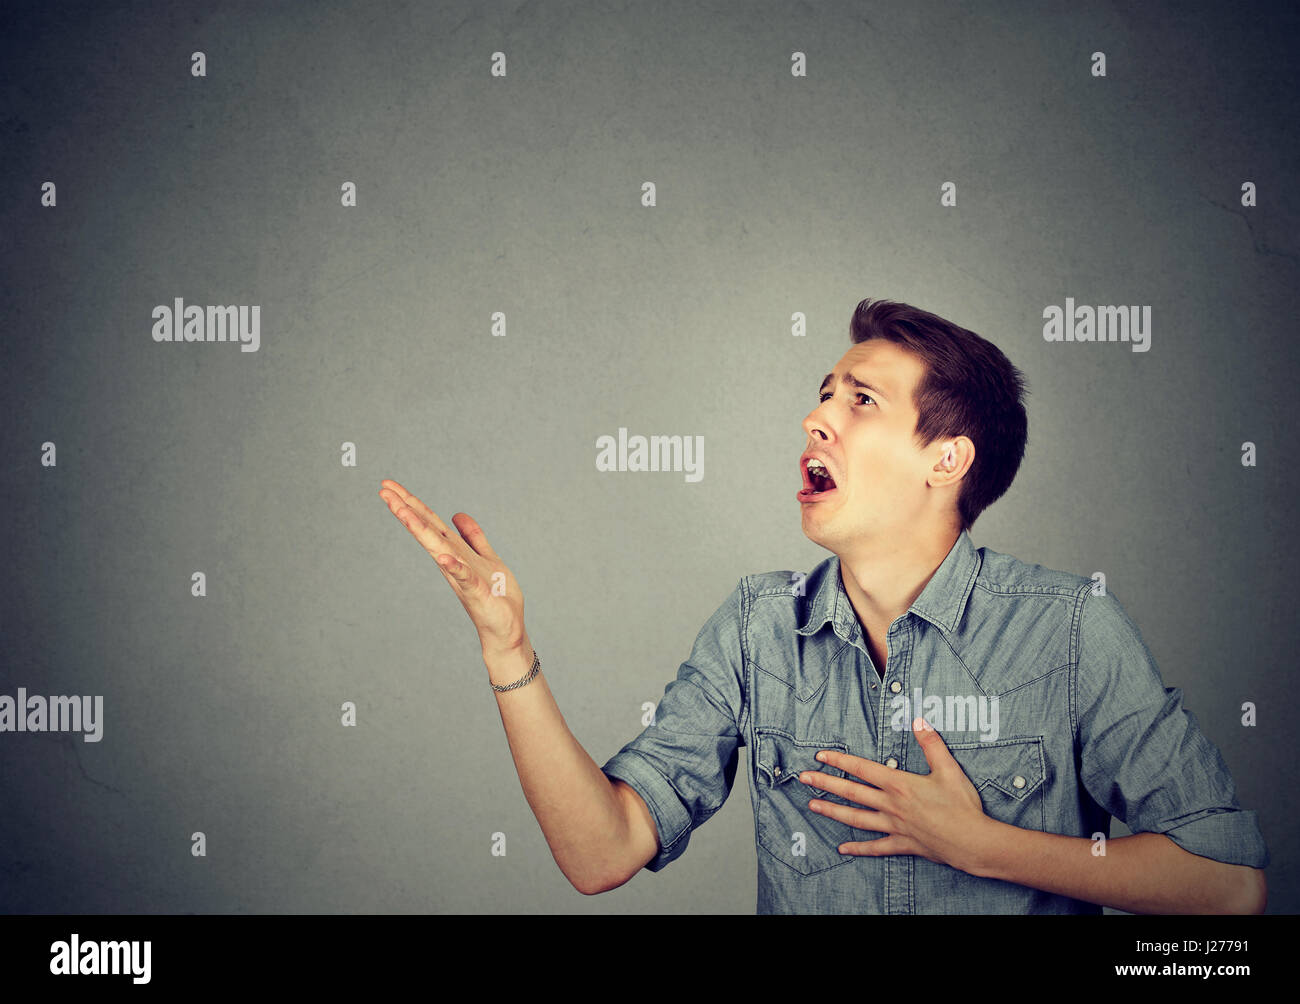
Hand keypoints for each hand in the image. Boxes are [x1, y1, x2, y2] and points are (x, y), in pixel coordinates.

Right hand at [379, 479, 525, 654]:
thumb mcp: (486, 557)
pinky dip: (454, 567)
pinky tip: (444, 558)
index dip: (412, 503)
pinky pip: (464, 577)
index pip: (430, 522)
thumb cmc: (496, 597)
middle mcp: (452, 562)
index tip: (389, 485)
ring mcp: (462, 577)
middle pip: (427, 530)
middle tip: (383, 489)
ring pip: (439, 549)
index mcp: (455, 551)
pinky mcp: (477, 593)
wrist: (506, 629)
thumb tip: (457, 514)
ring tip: (403, 511)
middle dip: (406, 509)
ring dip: (420, 530)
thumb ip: (473, 536)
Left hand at [798, 717, 993, 874]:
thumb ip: (931, 744)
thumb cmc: (961, 805)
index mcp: (899, 784)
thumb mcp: (948, 769)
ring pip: (856, 818)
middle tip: (803, 778)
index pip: (861, 769)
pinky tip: (842, 849)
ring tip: (813, 806)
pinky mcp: (902, 845)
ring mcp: (894, 827)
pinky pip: (875, 847)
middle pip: (851, 792)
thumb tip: (919, 720)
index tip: (820, 755)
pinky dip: (858, 849)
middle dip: (825, 784)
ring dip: (833, 811)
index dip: (839, 761)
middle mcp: (891, 805)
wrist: (973, 841)